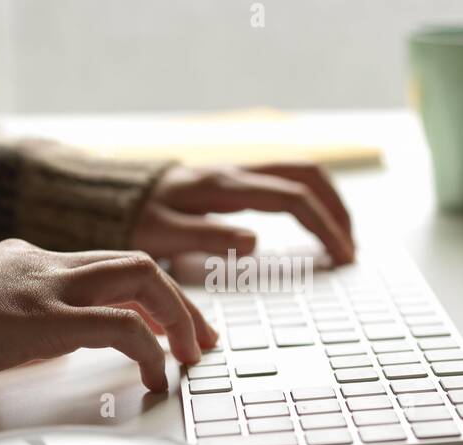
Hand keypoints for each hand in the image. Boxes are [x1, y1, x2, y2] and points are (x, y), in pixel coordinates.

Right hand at [0, 239, 216, 388]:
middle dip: (180, 301)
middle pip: (137, 263)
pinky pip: (122, 326)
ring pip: (143, 279)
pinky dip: (149, 351)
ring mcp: (48, 286)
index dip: (147, 295)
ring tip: (190, 356)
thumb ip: (21, 318)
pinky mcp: (48, 318)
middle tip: (201, 338)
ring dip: (179, 318)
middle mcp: (46, 264)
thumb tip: (53, 345)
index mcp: (30, 261)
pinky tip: (153, 377)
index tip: (167, 323)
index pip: (107, 267)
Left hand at [132, 162, 355, 263]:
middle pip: (309, 175)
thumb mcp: (161, 234)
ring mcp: (239, 173)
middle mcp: (237, 172)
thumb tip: (254, 242)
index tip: (342, 255)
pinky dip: (311, 199)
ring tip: (342, 237)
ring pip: (301, 172)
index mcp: (224, 187)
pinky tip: (315, 224)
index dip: (324, 224)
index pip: (293, 198)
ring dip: (329, 201)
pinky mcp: (236, 180)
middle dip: (338, 209)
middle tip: (352, 247)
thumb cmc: (135, 217)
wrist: (111, 194)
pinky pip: (286, 180)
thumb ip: (206, 238)